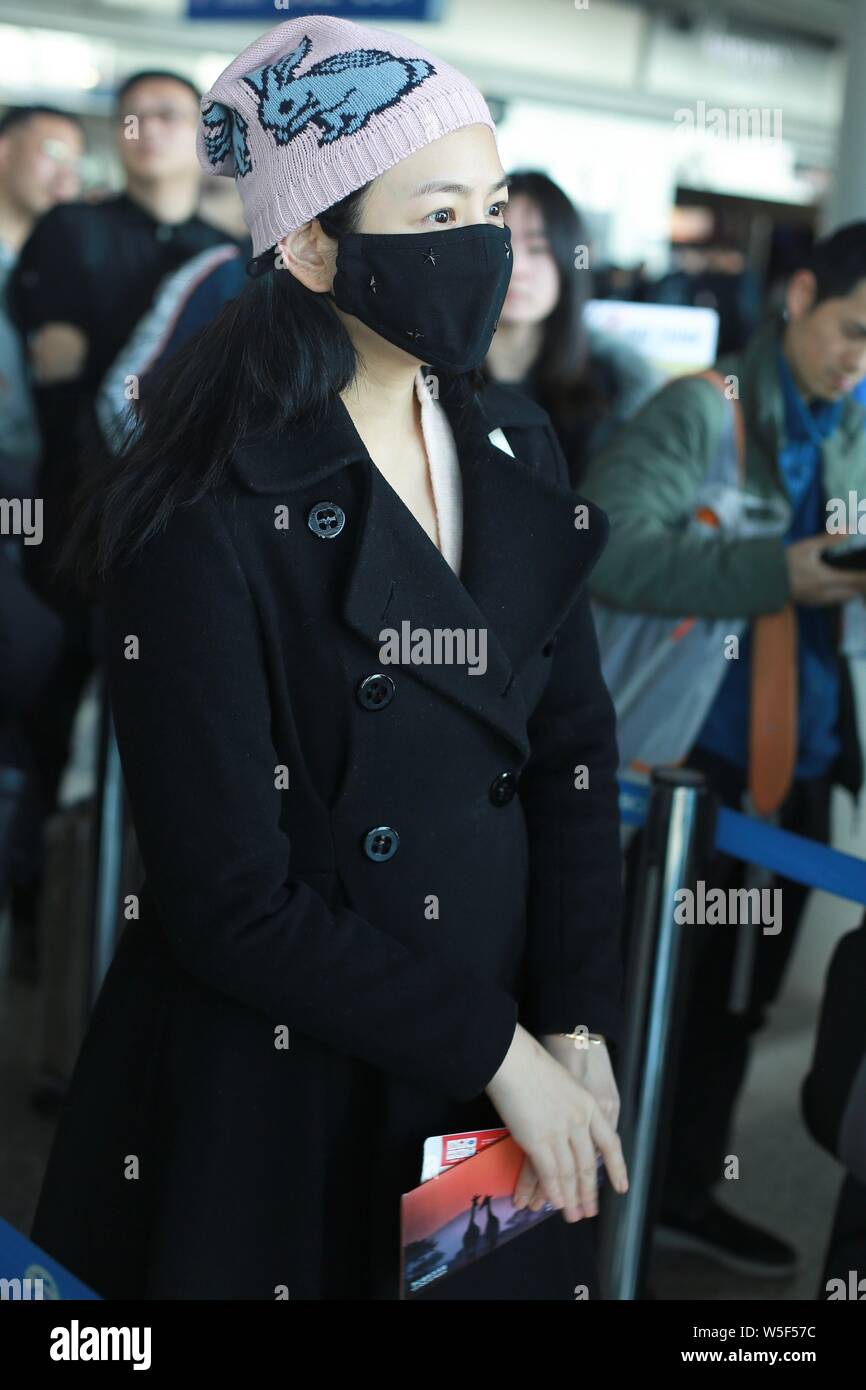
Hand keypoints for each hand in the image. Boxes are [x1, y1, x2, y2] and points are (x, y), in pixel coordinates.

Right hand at [484, 1023, 627, 1223]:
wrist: (512, 1058)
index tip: (621, 1188)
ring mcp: (560, 1132)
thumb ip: (574, 1106)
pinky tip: (553, 1203)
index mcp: (590, 1105)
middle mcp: (580, 1121)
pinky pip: (549, 1173)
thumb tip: (570, 1129)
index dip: (617, 1168)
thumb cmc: (532, 1063)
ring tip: (571, 1215)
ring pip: (570, 1173)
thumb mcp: (565, 1082)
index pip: (610, 1143)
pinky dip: (552, 1191)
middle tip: (589, 1212)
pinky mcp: (538, 1140)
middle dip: (589, 1192)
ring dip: (570, 1198)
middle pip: (589, 1164)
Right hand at [786, 534, 865, 605]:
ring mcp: (817, 600)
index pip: (855, 580)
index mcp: (826, 579)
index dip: (864, 578)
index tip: (865, 571)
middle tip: (860, 574)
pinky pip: (832, 601)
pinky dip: (840, 594)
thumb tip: (850, 528)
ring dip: (850, 590)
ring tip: (852, 580)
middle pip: (852, 593)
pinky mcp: (810, 603)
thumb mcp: (807, 547)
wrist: (763, 580)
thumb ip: (830, 539)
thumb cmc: (785, 562)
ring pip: (843, 598)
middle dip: (859, 585)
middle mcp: (824, 594)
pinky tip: (837, 586)